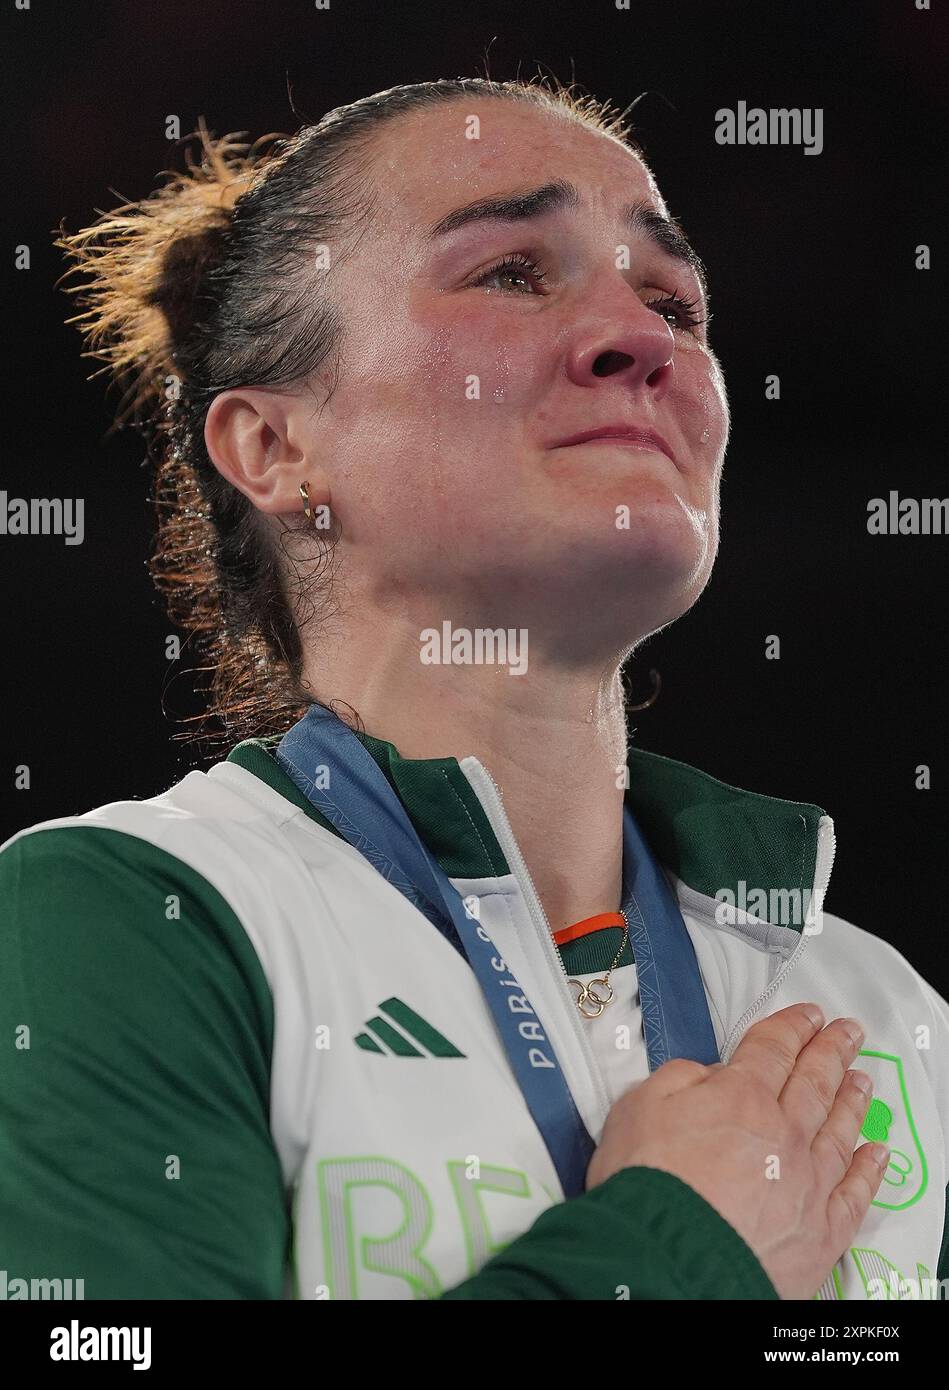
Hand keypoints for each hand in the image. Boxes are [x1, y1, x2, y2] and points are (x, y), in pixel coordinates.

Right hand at [585, 1002, 887, 1298]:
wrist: (668, 1261)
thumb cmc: (646, 1184)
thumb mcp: (639, 1106)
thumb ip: (679, 1078)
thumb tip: (707, 1074)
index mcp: (741, 1096)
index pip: (775, 1049)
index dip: (793, 1026)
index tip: (810, 1015)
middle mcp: (784, 1133)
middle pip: (815, 1081)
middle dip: (832, 1051)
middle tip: (849, 1032)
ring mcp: (808, 1182)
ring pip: (840, 1129)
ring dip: (852, 1099)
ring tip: (862, 1079)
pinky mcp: (821, 1231)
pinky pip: (855, 1192)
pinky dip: (868, 1169)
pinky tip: (876, 1152)